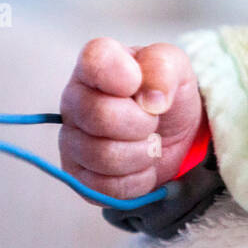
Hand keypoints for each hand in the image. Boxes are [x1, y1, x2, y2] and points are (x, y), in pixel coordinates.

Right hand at [58, 38, 204, 200]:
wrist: (174, 132)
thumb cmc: (166, 91)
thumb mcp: (175, 67)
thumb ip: (162, 67)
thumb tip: (151, 98)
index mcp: (96, 64)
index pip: (94, 60)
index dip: (121, 74)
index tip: (138, 83)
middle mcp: (75, 99)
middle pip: (100, 116)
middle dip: (142, 123)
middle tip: (153, 120)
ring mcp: (72, 140)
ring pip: (104, 156)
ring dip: (143, 153)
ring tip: (149, 142)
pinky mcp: (79, 176)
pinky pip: (106, 187)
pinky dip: (137, 179)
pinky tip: (141, 165)